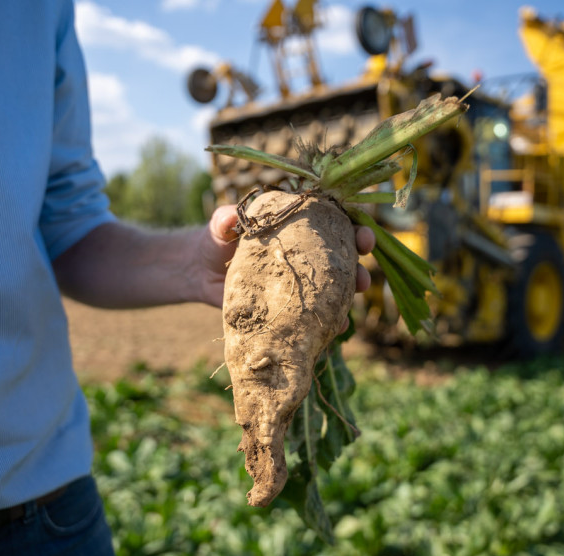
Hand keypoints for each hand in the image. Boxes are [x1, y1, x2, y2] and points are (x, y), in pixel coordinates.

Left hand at [196, 205, 375, 308]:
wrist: (200, 272)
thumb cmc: (216, 240)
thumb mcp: (221, 226)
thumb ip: (225, 220)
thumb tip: (227, 220)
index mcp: (298, 228)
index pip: (334, 226)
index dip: (353, 230)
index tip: (362, 236)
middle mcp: (305, 256)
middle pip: (342, 260)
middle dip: (358, 268)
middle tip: (363, 278)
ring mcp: (299, 283)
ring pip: (334, 289)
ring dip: (348, 297)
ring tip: (351, 305)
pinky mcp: (288, 308)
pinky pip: (313, 315)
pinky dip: (327, 321)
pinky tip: (334, 328)